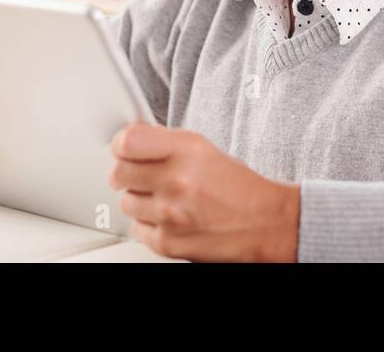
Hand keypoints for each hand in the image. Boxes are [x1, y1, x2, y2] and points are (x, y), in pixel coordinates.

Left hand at [109, 123, 299, 261]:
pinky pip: (136, 228)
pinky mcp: (167, 242)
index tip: (124, 147)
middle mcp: (176, 181)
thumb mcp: (204, 149)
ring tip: (163, 197)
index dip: (121, 144)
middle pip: (119, 173)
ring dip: (139, 199)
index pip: (128, 142)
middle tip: (140, 174)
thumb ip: (166, 143)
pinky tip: (169, 217)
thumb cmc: (238, 186)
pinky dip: (148, 223)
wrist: (265, 223)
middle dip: (127, 172)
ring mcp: (169, 215)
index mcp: (187, 150)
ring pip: (125, 202)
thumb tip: (130, 140)